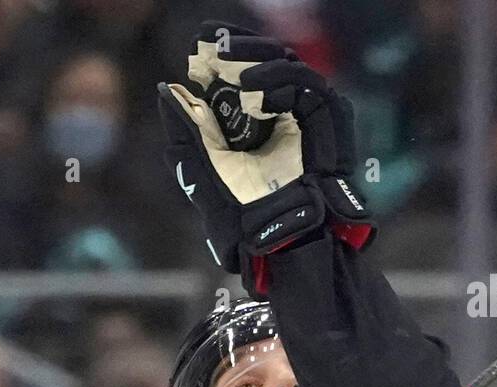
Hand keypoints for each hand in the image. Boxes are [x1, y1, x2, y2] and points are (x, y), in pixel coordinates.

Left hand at [158, 22, 372, 292]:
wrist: (277, 241)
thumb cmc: (242, 214)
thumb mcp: (201, 168)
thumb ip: (185, 131)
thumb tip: (166, 89)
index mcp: (253, 119)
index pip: (244, 69)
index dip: (227, 48)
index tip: (205, 35)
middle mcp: (282, 111)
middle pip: (268, 59)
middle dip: (240, 46)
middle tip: (214, 40)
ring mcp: (308, 114)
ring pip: (288, 65)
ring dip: (256, 58)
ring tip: (228, 65)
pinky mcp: (330, 120)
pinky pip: (307, 86)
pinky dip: (278, 81)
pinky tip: (252, 90)